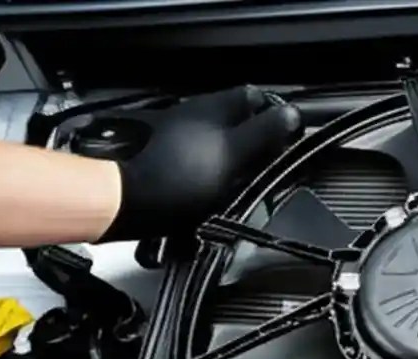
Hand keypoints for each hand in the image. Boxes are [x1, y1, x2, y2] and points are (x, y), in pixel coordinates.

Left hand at [96, 86, 301, 240]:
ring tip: (240, 187)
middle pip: (236, 120)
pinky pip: (198, 161)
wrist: (124, 202)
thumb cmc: (179, 179)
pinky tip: (211, 194)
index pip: (256, 98)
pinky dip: (210, 174)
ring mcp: (176, 136)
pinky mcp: (162, 159)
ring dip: (232, 159)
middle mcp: (195, 114)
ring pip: (217, 141)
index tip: (286, 143)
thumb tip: (293, 115)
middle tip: (265, 171)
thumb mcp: (232, 156)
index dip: (275, 117)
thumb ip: (264, 134)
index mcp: (215, 108)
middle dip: (253, 142)